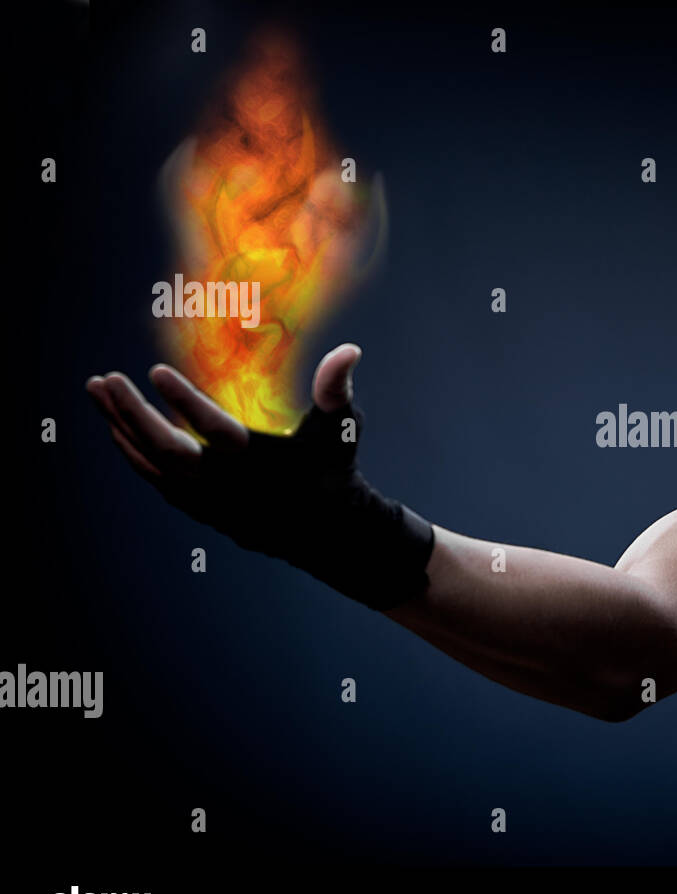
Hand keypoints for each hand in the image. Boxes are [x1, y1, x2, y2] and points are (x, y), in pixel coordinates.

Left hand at [85, 343, 434, 609]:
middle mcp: (229, 486)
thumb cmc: (333, 471)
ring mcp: (209, 500)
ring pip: (153, 463)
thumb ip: (335, 389)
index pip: (215, 432)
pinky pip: (154, 477)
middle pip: (168, 451)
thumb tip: (350, 349)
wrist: (326, 531)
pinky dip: (133, 450)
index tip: (155, 371)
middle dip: (133, 413)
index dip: (185, 401)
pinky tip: (116, 425)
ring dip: (121, 425)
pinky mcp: (198, 506)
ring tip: (98, 389)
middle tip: (107, 378)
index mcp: (261, 464)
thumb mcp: (339, 430)